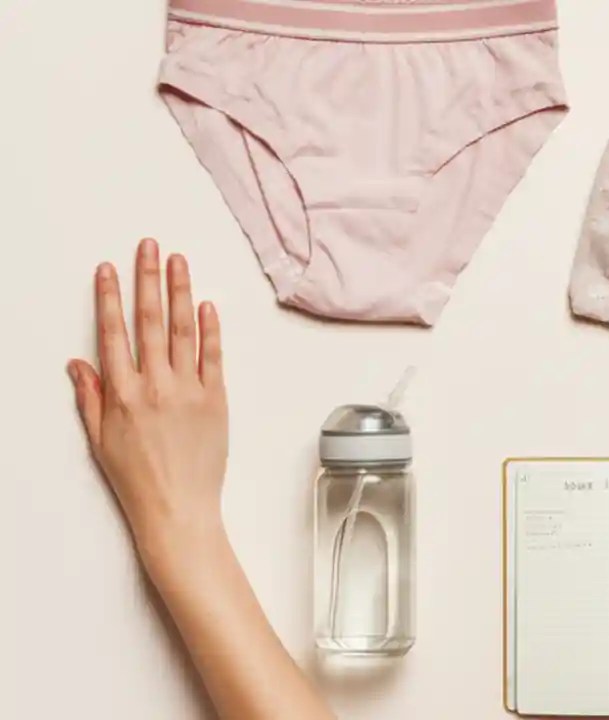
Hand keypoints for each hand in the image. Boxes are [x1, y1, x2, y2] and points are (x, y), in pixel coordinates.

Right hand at [68, 238, 227, 563]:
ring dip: (181, 291)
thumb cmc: (137, 478)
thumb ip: (91, 397)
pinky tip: (208, 304)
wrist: (177, 507)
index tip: (109, 269)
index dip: (110, 297)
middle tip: (149, 247)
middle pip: (151, 321)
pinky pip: (213, 357)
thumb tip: (79, 363)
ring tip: (179, 262)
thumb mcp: (100, 438)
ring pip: (184, 330)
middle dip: (148, 279)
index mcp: (122, 393)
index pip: (113, 332)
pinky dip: (211, 329)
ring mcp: (188, 391)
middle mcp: (154, 385)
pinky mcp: (216, 400)